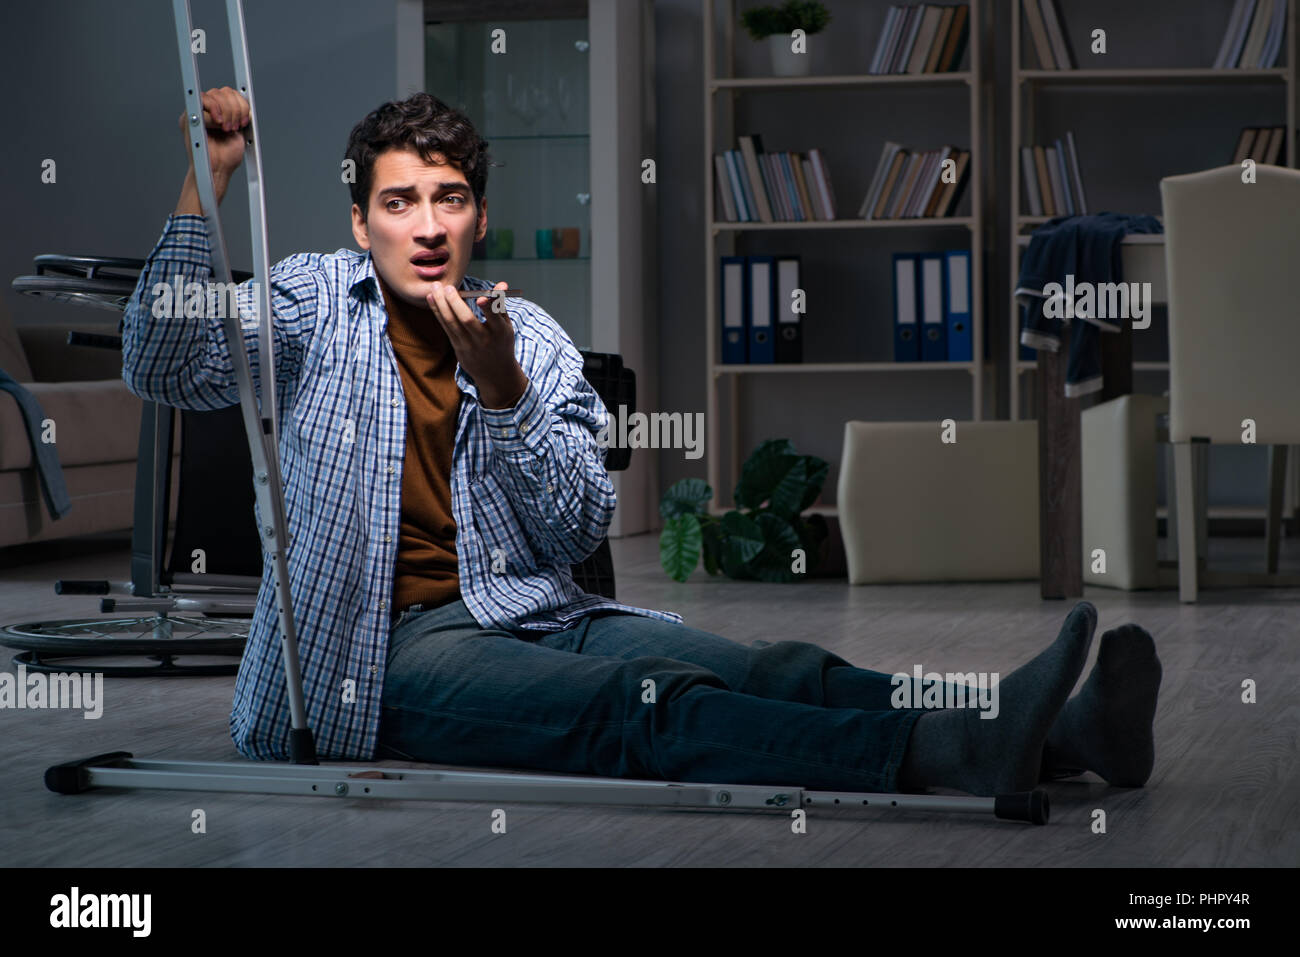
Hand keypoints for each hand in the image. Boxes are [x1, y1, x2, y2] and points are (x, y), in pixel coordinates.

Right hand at [178, 86, 249, 179]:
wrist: (218, 170)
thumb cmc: (227, 156)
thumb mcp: (239, 130)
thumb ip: (239, 113)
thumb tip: (244, 98)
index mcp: (220, 112)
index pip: (230, 93)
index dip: (240, 103)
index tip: (245, 121)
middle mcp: (207, 110)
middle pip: (223, 91)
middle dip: (235, 109)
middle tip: (235, 127)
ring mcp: (197, 112)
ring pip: (214, 94)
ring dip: (226, 111)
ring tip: (227, 129)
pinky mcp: (189, 116)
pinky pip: (201, 101)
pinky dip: (214, 111)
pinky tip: (219, 124)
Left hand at [427, 280, 528, 408]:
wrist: (494, 372)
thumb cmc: (501, 342)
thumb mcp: (506, 325)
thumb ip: (500, 304)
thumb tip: (501, 284)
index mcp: (500, 332)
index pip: (494, 317)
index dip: (488, 307)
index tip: (481, 298)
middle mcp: (483, 339)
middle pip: (467, 320)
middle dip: (455, 302)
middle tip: (447, 287)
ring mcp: (469, 345)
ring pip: (452, 323)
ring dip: (441, 304)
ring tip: (435, 287)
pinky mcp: (457, 347)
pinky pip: (445, 327)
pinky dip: (437, 311)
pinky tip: (431, 298)